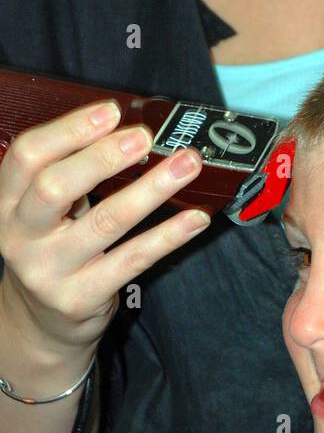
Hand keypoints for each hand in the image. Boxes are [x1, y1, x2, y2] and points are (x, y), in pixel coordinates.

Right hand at [0, 99, 207, 353]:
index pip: (27, 156)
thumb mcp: (44, 210)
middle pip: (54, 187)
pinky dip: (168, 235)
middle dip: (102, 157)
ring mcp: (48, 270)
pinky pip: (132, 260)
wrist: (43, 322)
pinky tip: (195, 217)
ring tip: (187, 164)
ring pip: (104, 222)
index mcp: (7, 202)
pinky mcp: (80, 297)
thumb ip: (71, 172)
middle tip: (144, 137)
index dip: (69, 129)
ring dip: (151, 188)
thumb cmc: (54, 246)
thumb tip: (131, 129)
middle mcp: (19, 236)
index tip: (111, 110)